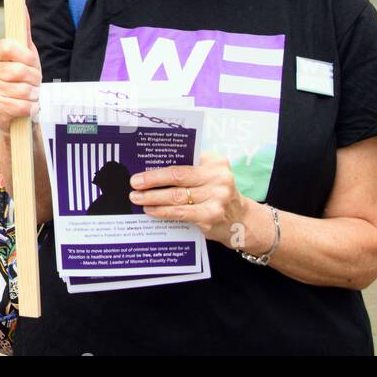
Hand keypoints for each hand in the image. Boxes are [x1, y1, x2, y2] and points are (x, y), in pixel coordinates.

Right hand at [0, 8, 40, 131]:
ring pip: (22, 89)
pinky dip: (29, 108)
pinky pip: (19, 105)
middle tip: (34, 83)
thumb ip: (23, 30)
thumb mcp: (26, 54)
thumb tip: (21, 6)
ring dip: (33, 95)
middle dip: (35, 80)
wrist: (19, 110)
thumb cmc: (23, 79)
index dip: (27, 58)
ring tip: (31, 96)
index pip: (9, 47)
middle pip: (18, 71)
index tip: (32, 64)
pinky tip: (28, 107)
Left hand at [130, 153, 245, 240]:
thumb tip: (151, 168)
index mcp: (215, 161)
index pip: (183, 155)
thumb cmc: (216, 193)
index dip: (160, 159)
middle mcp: (219, 177)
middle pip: (177, 175)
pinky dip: (162, 211)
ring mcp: (217, 198)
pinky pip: (181, 212)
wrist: (241, 220)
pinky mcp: (212, 216)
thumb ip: (188, 168)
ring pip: (176, 196)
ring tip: (136, 197)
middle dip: (152, 178)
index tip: (140, 160)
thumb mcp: (208, 175)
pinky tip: (150, 210)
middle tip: (134, 182)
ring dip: (152, 197)